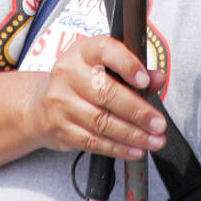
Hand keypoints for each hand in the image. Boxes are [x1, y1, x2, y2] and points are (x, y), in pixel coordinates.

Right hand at [24, 34, 166, 159]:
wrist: (41, 103)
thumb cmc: (81, 81)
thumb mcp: (103, 66)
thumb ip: (132, 71)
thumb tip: (158, 78)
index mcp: (82, 51)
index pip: (105, 50)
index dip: (127, 64)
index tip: (145, 81)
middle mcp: (68, 73)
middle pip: (106, 93)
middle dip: (137, 111)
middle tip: (159, 123)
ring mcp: (61, 102)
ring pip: (101, 121)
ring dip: (132, 134)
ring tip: (154, 140)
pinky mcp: (60, 128)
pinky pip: (93, 141)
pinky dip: (118, 148)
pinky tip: (135, 150)